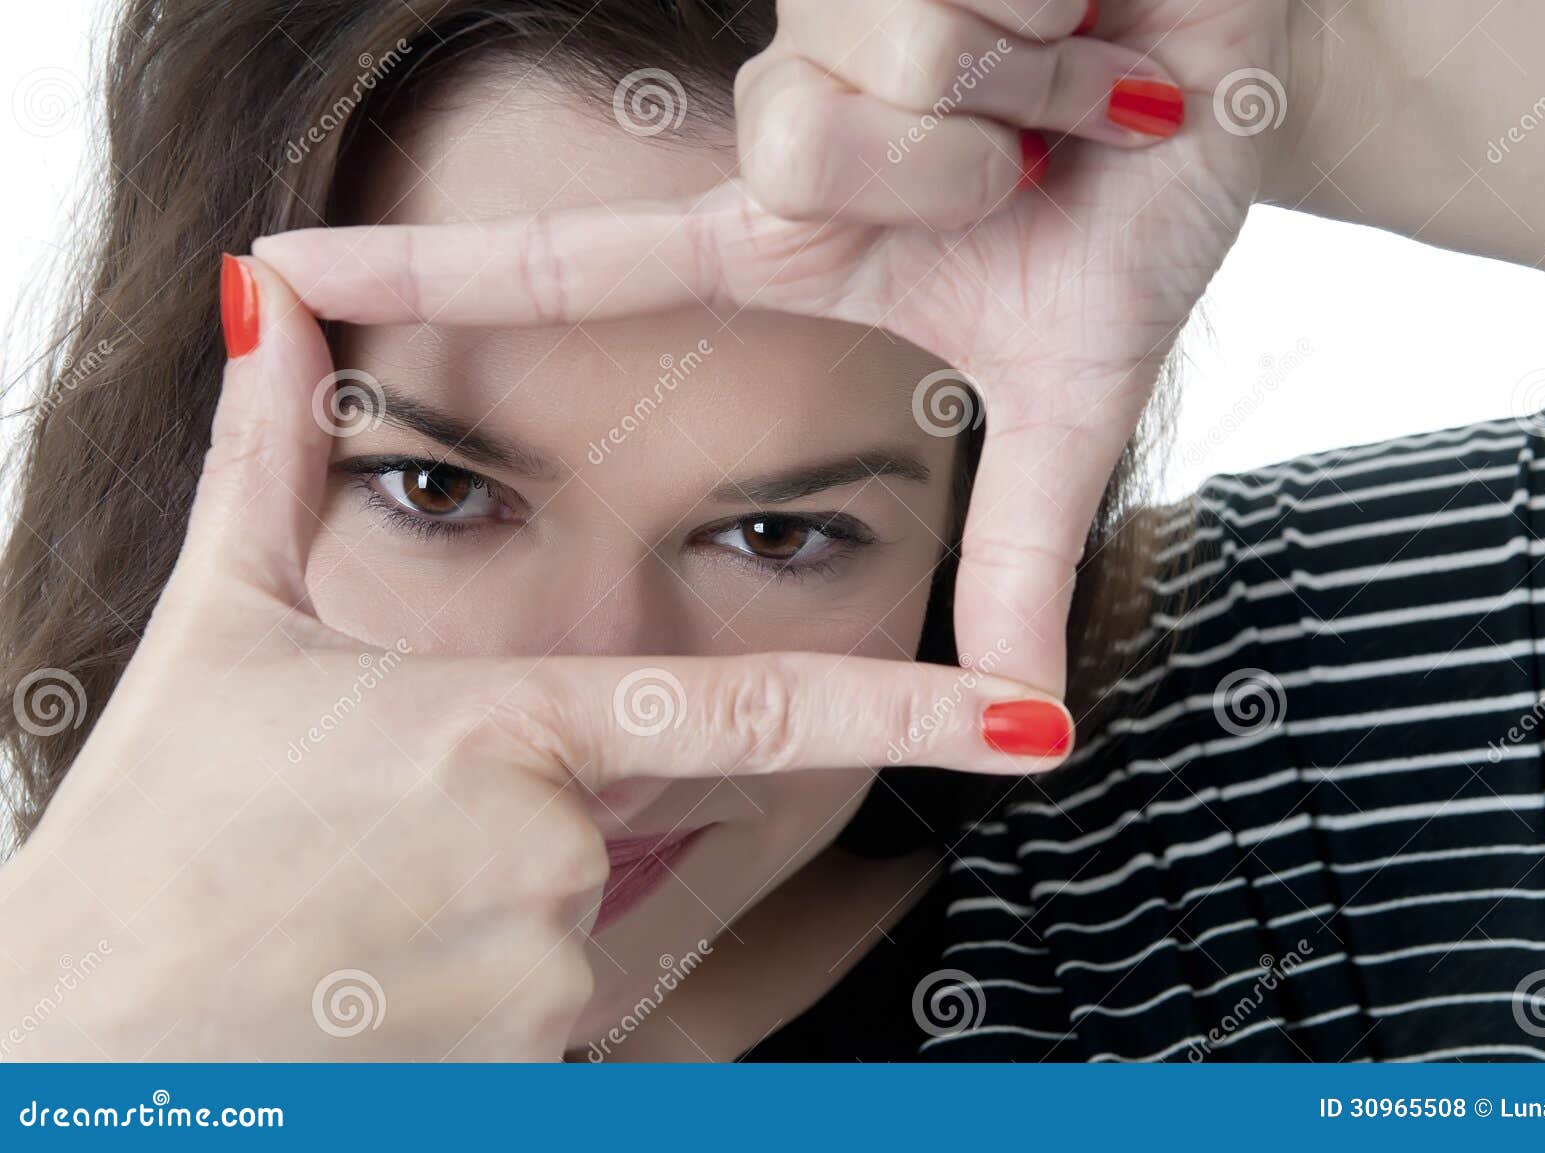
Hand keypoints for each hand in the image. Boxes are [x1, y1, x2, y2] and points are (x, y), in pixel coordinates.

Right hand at [0, 257, 1070, 1060]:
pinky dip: (493, 976)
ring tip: (368, 898)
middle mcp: (551, 858)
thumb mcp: (220, 625)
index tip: (1025, 718)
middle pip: (636, 815)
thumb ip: (272, 461)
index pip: (751, 713)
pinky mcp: (528, 1067)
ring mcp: (544, 981)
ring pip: (590, 915)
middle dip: (563, 805)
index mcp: (504, 728)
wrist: (84, 1038)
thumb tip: (278, 304)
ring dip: (512, 894)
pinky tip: (380, 965)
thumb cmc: (151, 831)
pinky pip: (559, 1002)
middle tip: (400, 825)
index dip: (907, 715)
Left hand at [252, 0, 1289, 697]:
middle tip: (1045, 151)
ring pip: (852, 86)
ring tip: (1070, 73)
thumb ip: (1020, 542)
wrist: (1249, 68)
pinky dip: (1053, 24)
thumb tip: (1026, 712)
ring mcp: (828, 22)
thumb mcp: (1076, 387)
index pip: (586, 261)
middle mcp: (787, 127)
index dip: (431, 275)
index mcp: (800, 239)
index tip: (281, 276)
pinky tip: (1080, 7)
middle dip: (952, 171)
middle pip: (788, 159)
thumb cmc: (1148, 202)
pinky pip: (936, 6)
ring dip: (1016, 99)